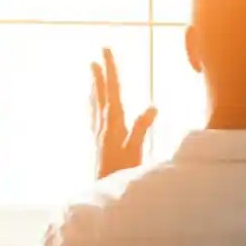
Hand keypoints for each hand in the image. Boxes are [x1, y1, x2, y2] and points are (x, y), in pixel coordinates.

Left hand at [91, 48, 156, 178]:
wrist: (103, 192)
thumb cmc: (121, 173)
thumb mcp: (135, 150)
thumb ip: (141, 128)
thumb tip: (153, 106)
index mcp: (113, 123)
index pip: (112, 90)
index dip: (110, 70)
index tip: (105, 53)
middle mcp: (103, 125)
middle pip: (101, 93)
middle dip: (101, 73)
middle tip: (98, 55)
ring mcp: (99, 133)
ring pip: (96, 103)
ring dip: (95, 85)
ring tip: (92, 71)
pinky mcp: (98, 141)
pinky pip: (94, 115)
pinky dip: (93, 103)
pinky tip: (91, 103)